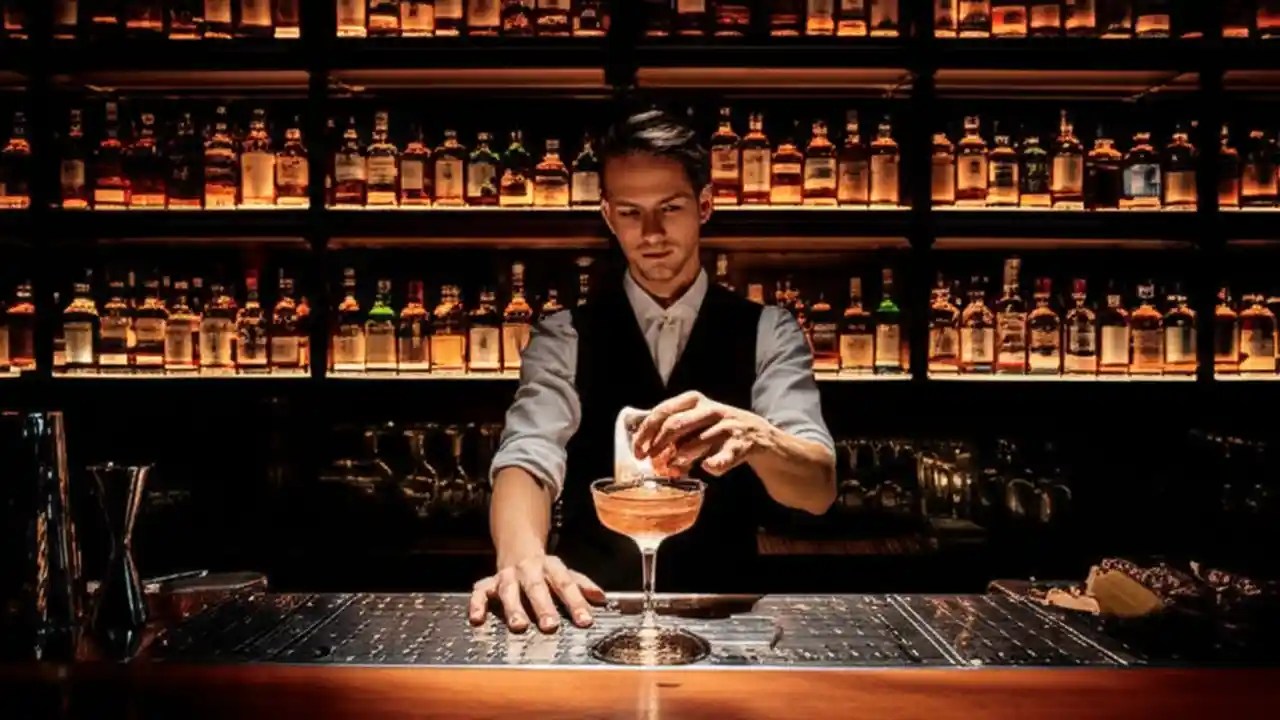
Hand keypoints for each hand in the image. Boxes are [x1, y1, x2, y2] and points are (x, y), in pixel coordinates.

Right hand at [468, 554, 605, 632]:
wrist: (517, 545)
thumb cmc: (545, 568)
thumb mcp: (564, 572)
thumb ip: (582, 585)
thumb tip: (602, 599)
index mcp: (551, 567)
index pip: (566, 584)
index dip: (576, 602)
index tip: (584, 621)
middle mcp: (528, 570)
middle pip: (536, 586)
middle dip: (543, 606)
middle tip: (550, 626)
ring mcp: (507, 575)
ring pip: (509, 589)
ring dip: (514, 608)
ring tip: (519, 626)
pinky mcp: (489, 582)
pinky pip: (480, 592)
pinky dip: (477, 603)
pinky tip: (477, 618)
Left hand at [632, 390, 772, 476]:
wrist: (758, 436)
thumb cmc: (717, 430)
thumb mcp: (694, 421)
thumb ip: (671, 431)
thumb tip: (644, 449)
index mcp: (694, 400)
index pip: (663, 411)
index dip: (646, 432)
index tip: (638, 450)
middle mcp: (711, 409)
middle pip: (676, 424)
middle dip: (659, 445)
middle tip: (652, 462)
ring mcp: (727, 426)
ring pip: (696, 443)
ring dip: (680, 459)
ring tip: (673, 470)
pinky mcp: (741, 444)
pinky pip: (722, 457)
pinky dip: (713, 465)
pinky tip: (706, 468)